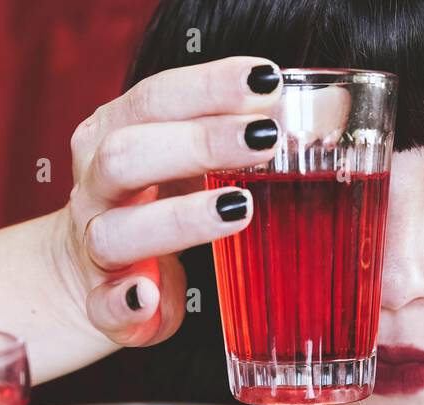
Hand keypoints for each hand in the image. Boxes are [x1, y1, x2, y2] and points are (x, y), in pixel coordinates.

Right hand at [52, 55, 282, 347]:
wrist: (91, 277)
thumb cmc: (158, 204)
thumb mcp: (193, 161)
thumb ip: (242, 133)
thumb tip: (332, 106)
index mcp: (114, 134)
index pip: (157, 98)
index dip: (209, 87)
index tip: (268, 80)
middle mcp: (96, 186)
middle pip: (127, 154)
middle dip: (199, 142)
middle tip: (267, 139)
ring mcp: (93, 247)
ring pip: (117, 231)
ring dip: (179, 219)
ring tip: (240, 209)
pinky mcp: (102, 305)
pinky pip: (103, 306)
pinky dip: (124, 304)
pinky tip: (148, 297)